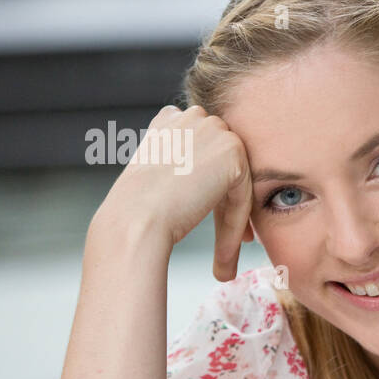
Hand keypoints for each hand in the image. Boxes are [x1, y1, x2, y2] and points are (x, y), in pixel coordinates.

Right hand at [93, 104, 255, 281]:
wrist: (135, 219)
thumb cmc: (136, 208)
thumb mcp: (155, 174)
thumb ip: (181, 164)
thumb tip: (205, 176)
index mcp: (172, 119)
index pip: (204, 156)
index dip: (208, 193)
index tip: (206, 224)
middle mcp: (193, 117)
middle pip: (223, 169)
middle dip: (225, 207)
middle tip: (224, 248)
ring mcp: (214, 131)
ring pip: (235, 184)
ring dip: (232, 222)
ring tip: (223, 261)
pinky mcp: (232, 152)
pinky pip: (243, 195)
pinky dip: (236, 226)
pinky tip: (224, 257)